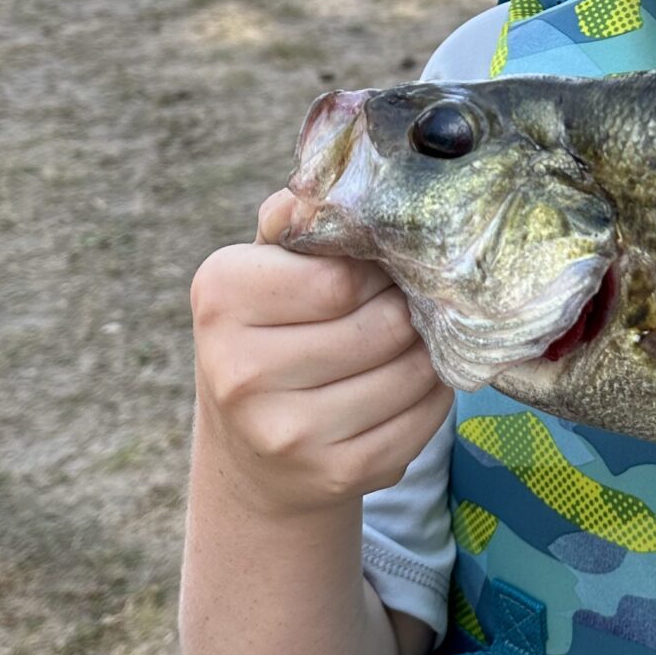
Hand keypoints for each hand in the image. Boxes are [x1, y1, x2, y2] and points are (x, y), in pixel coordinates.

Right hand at [188, 189, 450, 513]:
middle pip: (383, 325)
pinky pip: (422, 420)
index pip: (340, 275)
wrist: (254, 448)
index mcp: (221, 297)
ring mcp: (286, 432)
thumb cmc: (274, 331)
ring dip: (430, 351)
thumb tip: (335, 179)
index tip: (379, 270)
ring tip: (416, 339)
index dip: (378, 268)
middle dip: (409, 309)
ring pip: (411, 372)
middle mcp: (239, 371)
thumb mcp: (268, 267)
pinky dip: (434, 396)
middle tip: (409, 304)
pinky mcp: (334, 474)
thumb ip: (300, 220)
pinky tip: (414, 384)